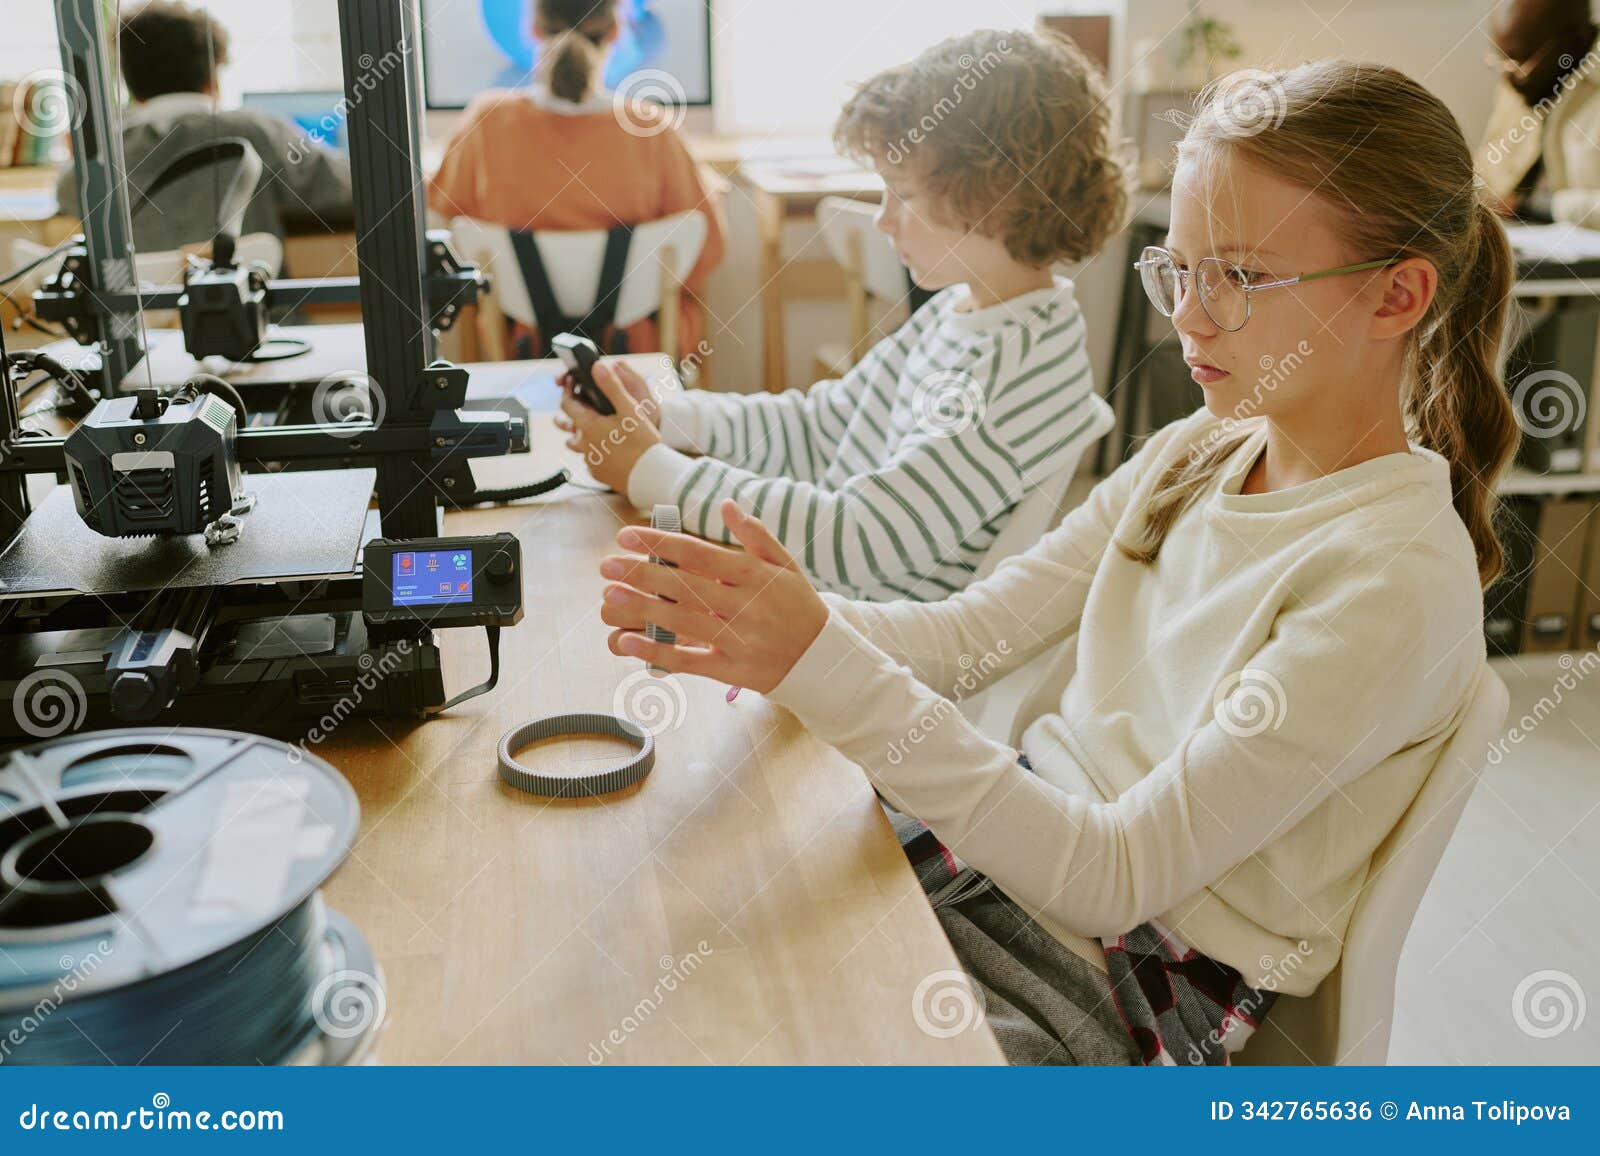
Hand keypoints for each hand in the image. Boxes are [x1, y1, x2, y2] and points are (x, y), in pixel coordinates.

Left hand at [556, 360, 661, 492]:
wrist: (652, 476)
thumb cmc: (643, 442)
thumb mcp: (629, 409)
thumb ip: (612, 386)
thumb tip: (596, 367)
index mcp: (588, 425)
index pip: (567, 405)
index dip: (567, 392)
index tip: (572, 383)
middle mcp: (584, 445)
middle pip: (570, 428)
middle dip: (575, 416)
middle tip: (587, 408)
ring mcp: (591, 461)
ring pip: (580, 446)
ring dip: (585, 437)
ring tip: (598, 431)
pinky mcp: (600, 474)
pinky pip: (592, 461)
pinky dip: (597, 453)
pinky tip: (611, 451)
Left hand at [598, 499, 827, 693]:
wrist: (824, 660)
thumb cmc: (800, 607)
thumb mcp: (785, 565)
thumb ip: (755, 535)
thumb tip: (726, 505)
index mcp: (754, 575)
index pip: (698, 553)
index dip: (660, 543)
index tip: (626, 535)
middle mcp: (744, 606)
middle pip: (684, 586)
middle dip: (641, 574)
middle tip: (607, 565)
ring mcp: (737, 639)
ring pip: (682, 621)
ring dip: (642, 608)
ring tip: (609, 596)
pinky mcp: (731, 670)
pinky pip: (689, 661)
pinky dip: (657, 652)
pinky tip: (628, 641)